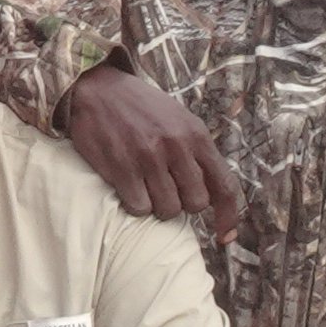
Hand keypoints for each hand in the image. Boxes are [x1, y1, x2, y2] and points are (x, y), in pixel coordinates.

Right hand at [56, 66, 242, 239]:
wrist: (97, 89)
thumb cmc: (141, 109)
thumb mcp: (179, 120)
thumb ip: (197, 152)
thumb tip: (214, 193)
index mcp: (196, 134)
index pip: (224, 185)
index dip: (228, 216)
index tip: (224, 236)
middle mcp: (176, 146)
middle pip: (196, 203)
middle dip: (183, 204)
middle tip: (167, 190)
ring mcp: (149, 157)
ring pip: (168, 210)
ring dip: (158, 206)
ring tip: (146, 187)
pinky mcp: (122, 167)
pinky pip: (140, 208)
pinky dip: (136, 205)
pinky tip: (129, 187)